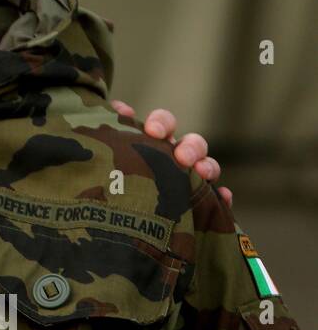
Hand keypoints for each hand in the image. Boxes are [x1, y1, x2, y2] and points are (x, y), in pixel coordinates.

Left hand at [110, 99, 231, 206]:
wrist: (112, 220)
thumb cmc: (108, 178)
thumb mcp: (107, 151)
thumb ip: (113, 127)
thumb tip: (120, 109)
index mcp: (152, 143)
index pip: (163, 123)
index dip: (161, 123)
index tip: (152, 131)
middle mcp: (174, 158)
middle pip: (192, 143)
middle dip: (190, 147)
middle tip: (182, 157)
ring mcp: (189, 180)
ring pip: (208, 167)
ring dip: (209, 166)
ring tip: (202, 173)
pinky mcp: (198, 204)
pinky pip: (217, 200)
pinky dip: (222, 197)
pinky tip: (223, 197)